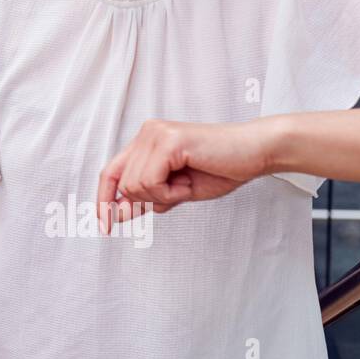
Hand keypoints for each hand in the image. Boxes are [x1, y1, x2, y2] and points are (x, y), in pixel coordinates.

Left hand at [95, 118, 275, 233]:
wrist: (255, 153)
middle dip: (151, 200)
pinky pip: (150, 182)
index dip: (104, 199)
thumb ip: (147, 199)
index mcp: (146, 142)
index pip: (111, 172)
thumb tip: (117, 213)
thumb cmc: (222, 169)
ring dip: (164, 196)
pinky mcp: (168, 141)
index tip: (104, 225)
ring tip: (188, 183)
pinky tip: (189, 182)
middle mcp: (147, 133)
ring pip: (135, 185)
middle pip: (123, 184)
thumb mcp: (177, 191)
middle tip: (181, 191)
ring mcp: (155, 134)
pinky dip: (170, 193)